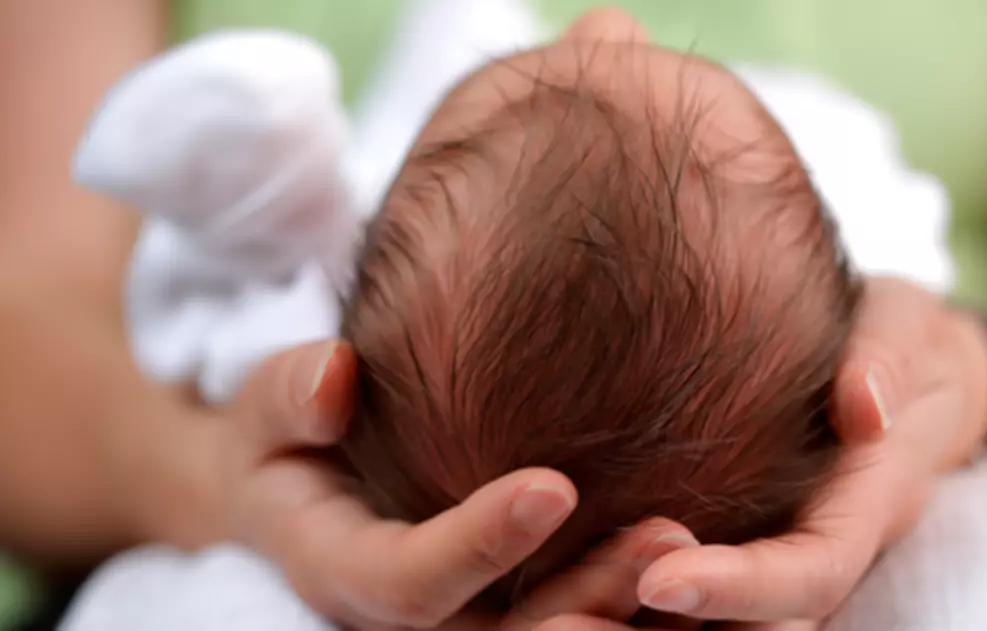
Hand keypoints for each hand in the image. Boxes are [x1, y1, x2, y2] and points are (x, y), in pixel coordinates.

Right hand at [217, 339, 700, 629]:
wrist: (299, 491)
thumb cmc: (290, 438)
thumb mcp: (265, 412)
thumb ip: (290, 395)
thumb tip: (335, 375)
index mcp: (345, 571)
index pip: (410, 582)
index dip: (478, 544)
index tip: (554, 485)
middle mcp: (412, 614)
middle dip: (587, 591)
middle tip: (669, 538)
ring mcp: (464, 617)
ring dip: (628, 612)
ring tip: (698, 550)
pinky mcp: (504, 601)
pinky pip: (575, 619)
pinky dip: (638, 610)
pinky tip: (708, 565)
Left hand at [573, 277, 986, 627]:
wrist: (914, 368)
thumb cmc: (898, 336)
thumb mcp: (903, 327)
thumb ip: (887, 359)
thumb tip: (866, 409)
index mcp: (868, 503)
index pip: (812, 571)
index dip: (743, 586)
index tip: (661, 581)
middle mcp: (822, 543)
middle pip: (758, 623)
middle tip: (575, 619)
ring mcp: (784, 545)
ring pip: (724, 621)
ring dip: (647, 625)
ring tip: (558, 617)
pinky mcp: (749, 535)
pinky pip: (702, 589)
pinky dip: (639, 594)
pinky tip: (569, 584)